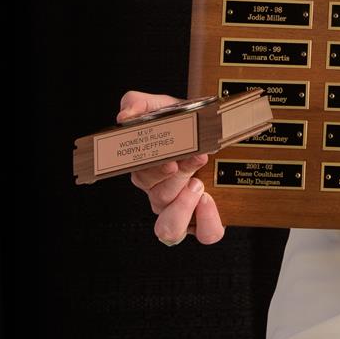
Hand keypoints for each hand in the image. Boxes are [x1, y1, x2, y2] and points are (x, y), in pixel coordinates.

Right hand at [120, 90, 225, 246]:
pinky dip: (208, 222)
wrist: (215, 132)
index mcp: (147, 172)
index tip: (172, 159)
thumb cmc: (184, 123)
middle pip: (159, 198)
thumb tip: (124, 117)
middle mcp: (161, 194)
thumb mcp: (160, 106)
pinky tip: (209, 201)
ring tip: (199, 183)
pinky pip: (206, 233)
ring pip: (171, 227)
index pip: (142, 179)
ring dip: (184, 205)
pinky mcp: (205, 220)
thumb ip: (137, 105)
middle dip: (178, 178)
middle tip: (196, 158)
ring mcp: (182, 210)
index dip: (155, 172)